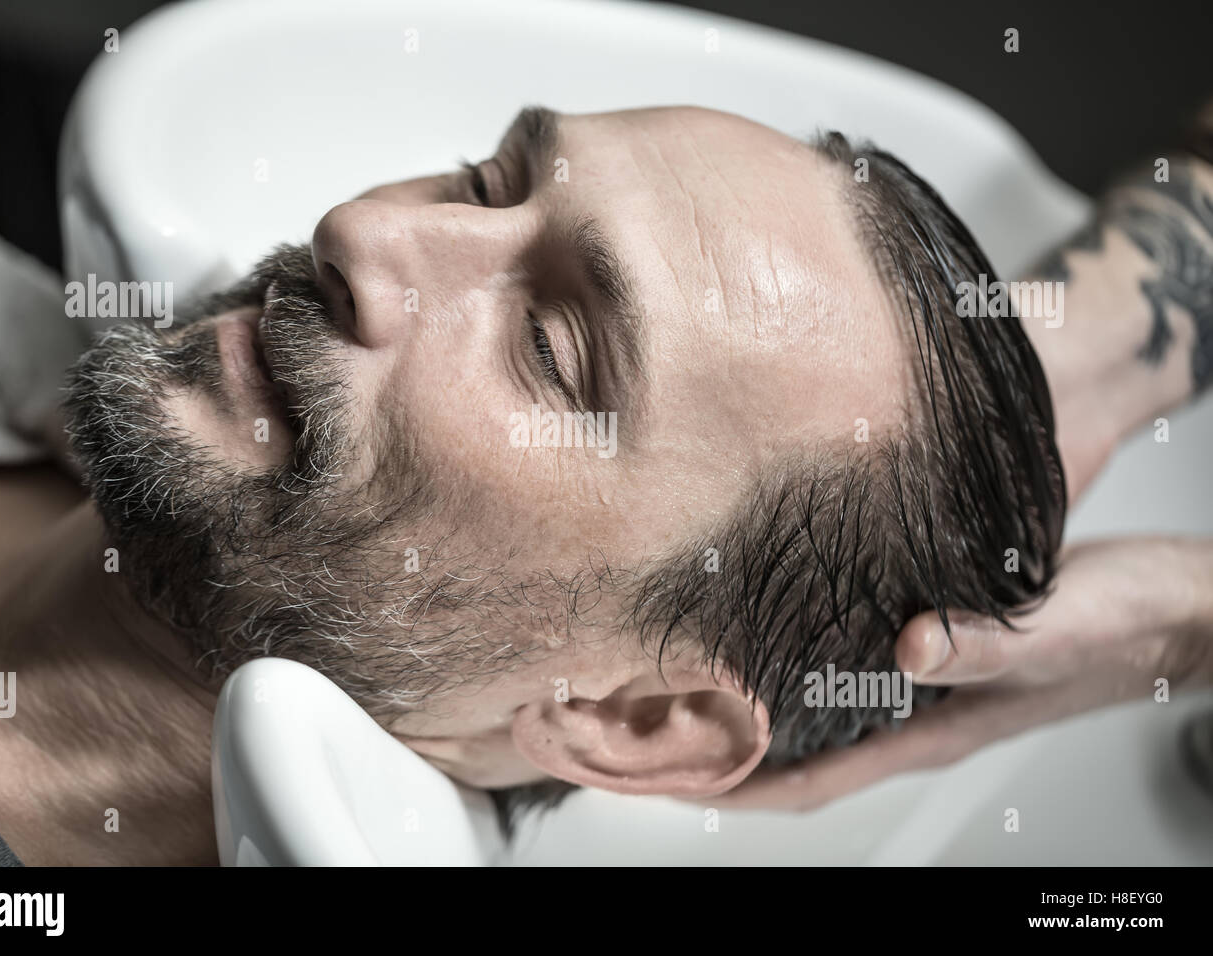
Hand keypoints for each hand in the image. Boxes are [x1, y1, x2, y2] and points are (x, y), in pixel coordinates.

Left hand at [706, 537, 1212, 810]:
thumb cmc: (1128, 630)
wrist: (1174, 603)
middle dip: (715, 744)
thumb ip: (986, 645)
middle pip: (789, 746)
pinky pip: (838, 654)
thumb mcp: (1055, 637)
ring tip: (672, 676)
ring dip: (742, 696)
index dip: (730, 787)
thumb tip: (913, 647)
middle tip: (636, 723)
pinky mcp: (928, 634)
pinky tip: (758, 624)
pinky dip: (789, 651)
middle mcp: (911, 709)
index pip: (805, 779)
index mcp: (931, 731)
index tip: (657, 778)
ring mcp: (917, 677)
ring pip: (806, 701)